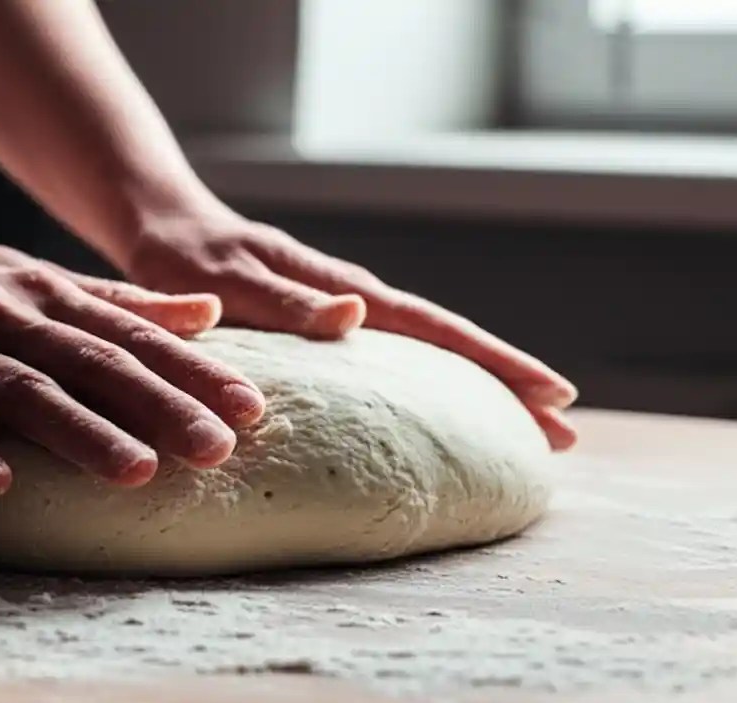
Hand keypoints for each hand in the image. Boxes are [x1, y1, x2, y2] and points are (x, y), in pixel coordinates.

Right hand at [0, 225, 266, 496]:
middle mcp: (0, 314)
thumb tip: (208, 312)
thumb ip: (115, 300)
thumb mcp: (27, 278)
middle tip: (219, 449)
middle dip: (159, 405)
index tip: (251, 406)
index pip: (131, 334)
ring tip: (138, 473)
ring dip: (80, 431)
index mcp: (40, 291)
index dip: (191, 370)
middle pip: (91, 362)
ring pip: (20, 390)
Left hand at [119, 209, 578, 450]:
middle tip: (565, 435)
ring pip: (431, 353)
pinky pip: (399, 357)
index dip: (494, 363)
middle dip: (510, 386)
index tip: (551, 394)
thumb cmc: (192, 262)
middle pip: (451, 345)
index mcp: (342, 293)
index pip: (435, 330)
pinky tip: (453, 414)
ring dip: (483, 390)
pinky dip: (437, 383)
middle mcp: (358, 303)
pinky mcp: (333, 328)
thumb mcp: (229, 283)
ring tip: (532, 431)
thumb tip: (356, 315)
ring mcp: (350, 316)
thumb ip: (286, 302)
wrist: (170, 232)